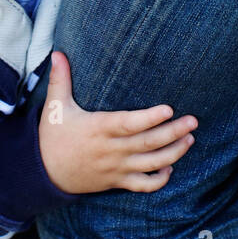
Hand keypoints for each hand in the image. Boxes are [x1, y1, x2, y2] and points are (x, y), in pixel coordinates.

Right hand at [38, 50, 196, 193]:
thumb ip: (60, 79)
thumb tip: (58, 53)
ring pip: (151, 164)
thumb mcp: (54, 107)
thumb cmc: (53, 136)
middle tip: (193, 121)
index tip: (169, 109)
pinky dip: (159, 180)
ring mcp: (116, 168)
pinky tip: (170, 168)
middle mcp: (111, 150)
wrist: (44, 173)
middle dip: (174, 133)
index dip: (150, 118)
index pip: (129, 124)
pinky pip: (143, 185)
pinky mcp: (117, 181)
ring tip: (190, 139)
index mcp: (99, 128)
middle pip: (148, 143)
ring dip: (174, 153)